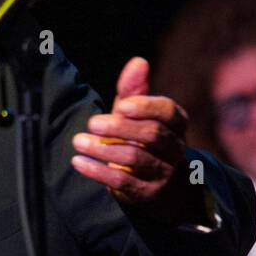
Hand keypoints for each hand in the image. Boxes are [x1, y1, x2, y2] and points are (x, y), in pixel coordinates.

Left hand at [71, 55, 195, 220]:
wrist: (158, 186)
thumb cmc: (143, 141)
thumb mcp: (139, 115)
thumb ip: (135, 90)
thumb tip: (138, 62)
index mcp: (177, 125)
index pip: (168, 112)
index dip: (146, 107)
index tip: (122, 105)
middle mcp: (175, 149)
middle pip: (152, 135)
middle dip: (120, 128)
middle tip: (92, 122)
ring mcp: (164, 173)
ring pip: (136, 159)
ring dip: (103, 149)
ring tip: (79, 141)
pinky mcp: (147, 194)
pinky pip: (122, 182)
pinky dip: (98, 171)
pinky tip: (78, 162)